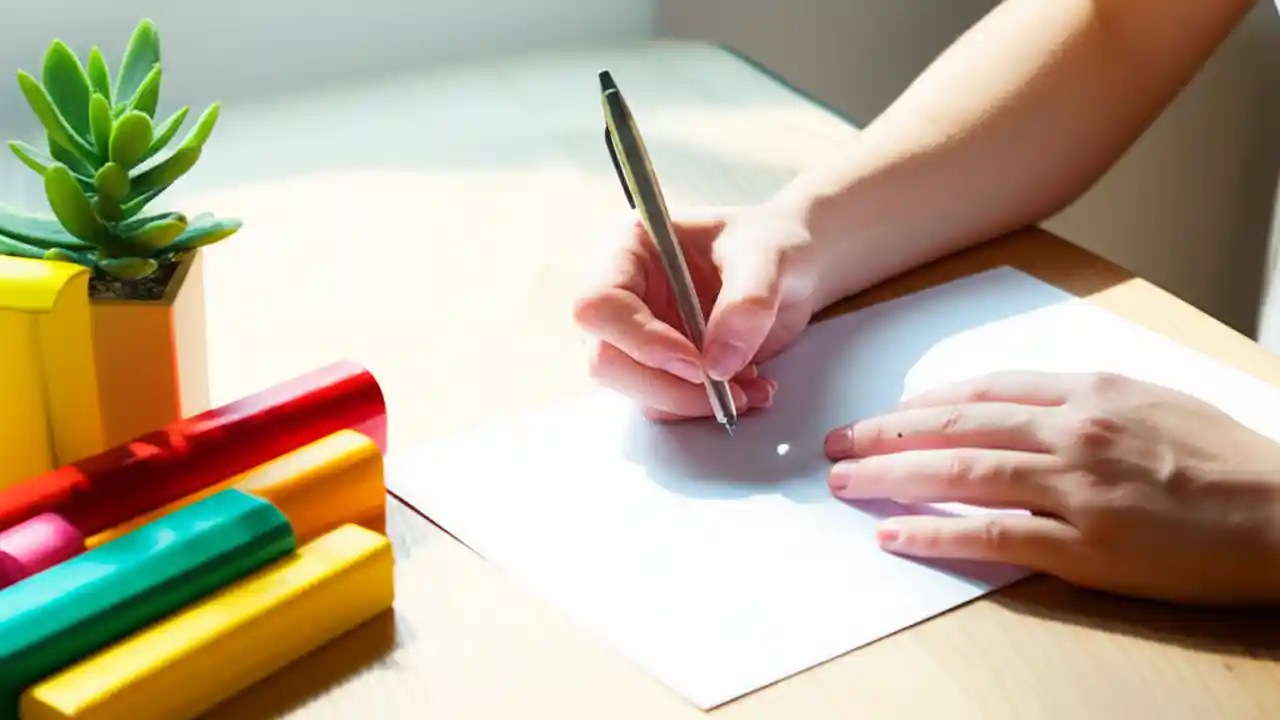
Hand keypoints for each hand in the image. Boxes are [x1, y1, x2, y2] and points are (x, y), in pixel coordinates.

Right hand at [573, 204, 824, 419]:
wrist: (796, 269)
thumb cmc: (774, 244)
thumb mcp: (770, 259)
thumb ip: (746, 305)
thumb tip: (716, 364)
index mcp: (631, 250)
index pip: (600, 306)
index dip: (641, 341)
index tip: (697, 363)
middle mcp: (624, 294)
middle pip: (606, 359)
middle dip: (666, 386)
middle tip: (726, 390)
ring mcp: (638, 334)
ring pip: (634, 389)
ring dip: (691, 402)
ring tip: (750, 388)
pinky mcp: (661, 366)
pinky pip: (665, 402)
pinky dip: (704, 407)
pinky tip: (747, 389)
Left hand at [823, 370, 1279, 605]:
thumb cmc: (1222, 456)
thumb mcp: (1149, 400)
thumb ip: (1077, 398)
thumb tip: (1010, 404)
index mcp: (1089, 391)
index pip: (984, 388)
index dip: (925, 401)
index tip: (888, 413)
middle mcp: (1074, 432)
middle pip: (957, 425)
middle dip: (886, 433)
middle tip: (837, 441)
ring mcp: (1077, 489)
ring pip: (961, 473)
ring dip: (892, 476)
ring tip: (844, 480)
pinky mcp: (1086, 547)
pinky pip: (994, 535)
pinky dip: (936, 532)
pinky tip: (894, 533)